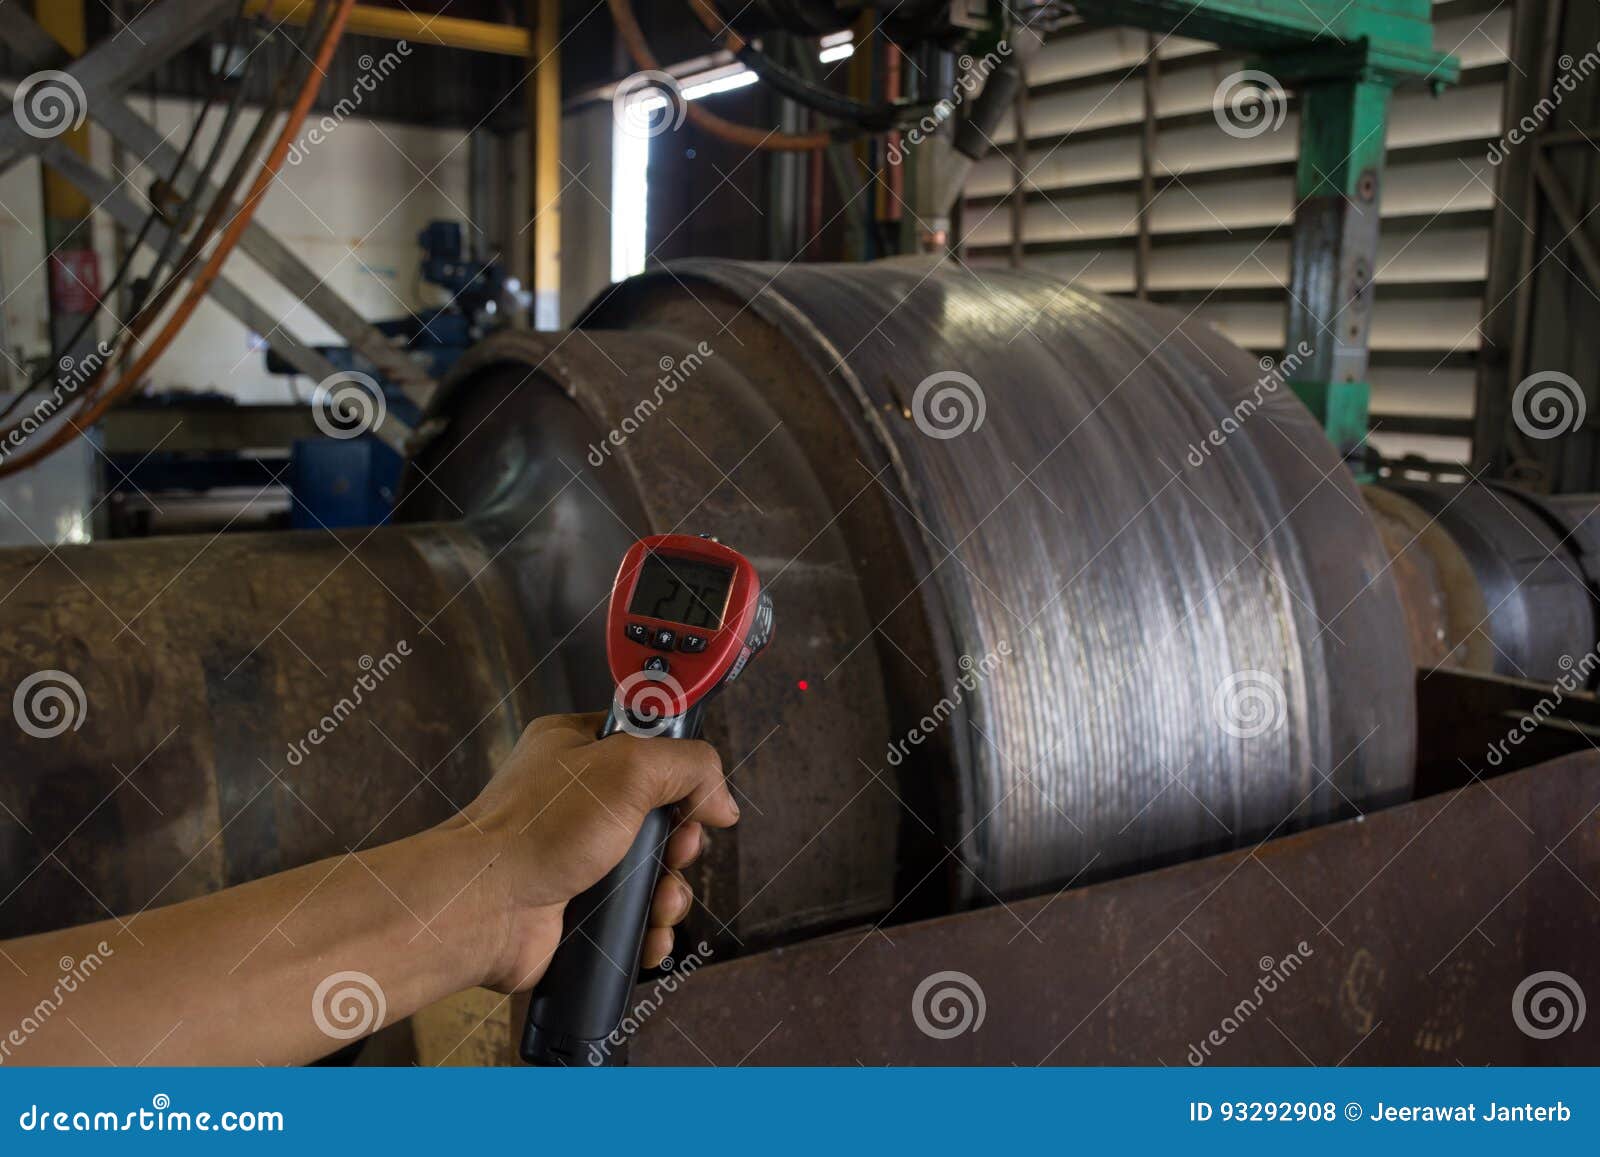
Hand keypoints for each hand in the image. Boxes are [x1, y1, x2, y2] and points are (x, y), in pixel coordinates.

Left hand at [454, 712, 739, 992]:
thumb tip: (722, 802)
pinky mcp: (576, 903)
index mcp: (577, 746)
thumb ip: (689, 766)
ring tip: (662, 904)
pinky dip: (649, 927)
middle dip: (680, 843)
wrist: (482, 908)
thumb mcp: (628, 768)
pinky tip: (650, 934)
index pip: (649, 745)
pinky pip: (631, 913)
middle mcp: (575, 798)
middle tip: (676, 853)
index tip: (692, 798)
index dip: (680, 773)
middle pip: (660, 813)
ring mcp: (575, 853)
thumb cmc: (535, 831)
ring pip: (651, 868)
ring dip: (670, 891)